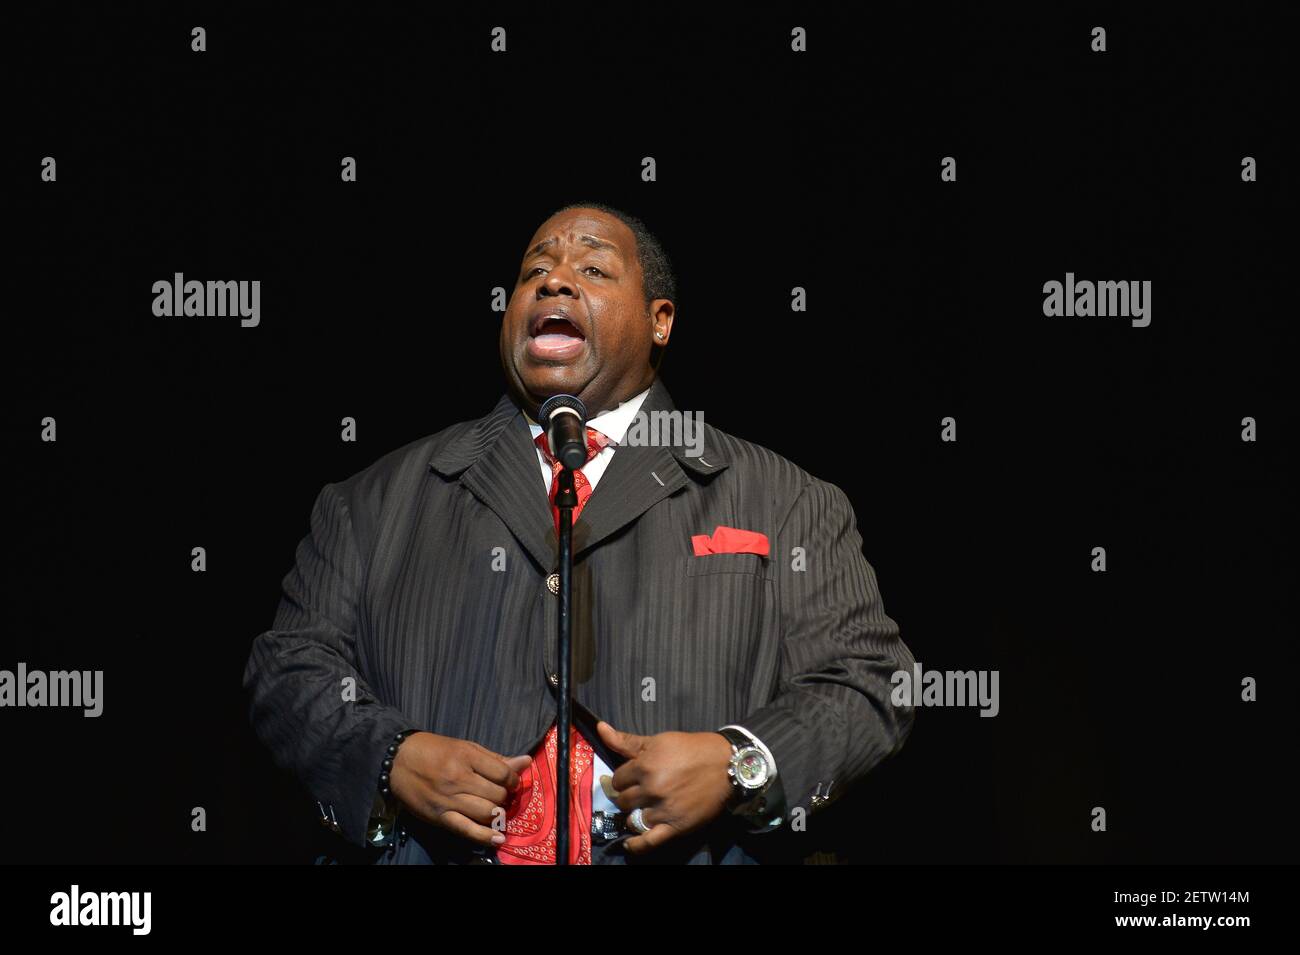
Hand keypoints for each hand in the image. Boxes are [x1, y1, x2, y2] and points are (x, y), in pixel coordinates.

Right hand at [389, 732, 531, 847]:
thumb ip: (495, 758)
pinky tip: (497, 838)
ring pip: (486, 812)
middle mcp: (458, 778)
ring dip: (496, 813)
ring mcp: (448, 799)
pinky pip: (466, 830)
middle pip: (496, 794)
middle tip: (499, 794)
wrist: (397, 760)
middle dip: (504, 796)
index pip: (502, 773)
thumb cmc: (434, 750)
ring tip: (495, 809)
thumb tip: (526, 761)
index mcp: (466, 756)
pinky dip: (484, 836)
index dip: (513, 779)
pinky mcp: (439, 817)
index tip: (511, 781)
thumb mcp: (466, 747)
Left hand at [596, 720, 733, 854]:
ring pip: (632, 819)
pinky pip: (649, 842)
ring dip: (635, 815)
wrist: (727, 765)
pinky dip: (636, 845)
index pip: (617, 779)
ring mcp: (663, 810)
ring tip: (642, 809)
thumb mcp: (658, 740)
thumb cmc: (692, 749)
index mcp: (645, 766)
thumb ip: (626, 740)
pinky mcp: (676, 826)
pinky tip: (629, 844)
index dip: (624, 778)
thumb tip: (600, 728)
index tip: (632, 778)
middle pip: (623, 800)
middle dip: (628, 795)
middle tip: (638, 792)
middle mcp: (651, 789)